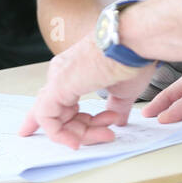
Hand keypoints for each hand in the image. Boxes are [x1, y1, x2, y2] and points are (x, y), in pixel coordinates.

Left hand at [18, 34, 157, 148]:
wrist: (134, 42)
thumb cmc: (131, 59)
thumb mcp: (123, 90)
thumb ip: (115, 106)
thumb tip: (118, 120)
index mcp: (73, 72)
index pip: (54, 101)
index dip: (53, 123)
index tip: (68, 140)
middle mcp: (61, 74)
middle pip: (58, 114)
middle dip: (81, 131)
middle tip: (107, 135)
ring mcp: (57, 79)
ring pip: (54, 119)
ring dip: (80, 134)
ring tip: (107, 133)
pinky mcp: (57, 86)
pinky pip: (47, 118)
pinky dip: (60, 134)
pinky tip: (78, 141)